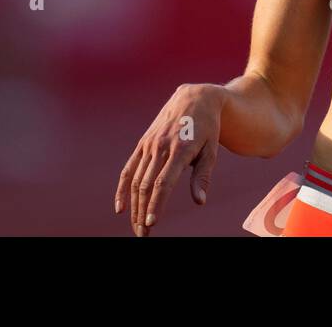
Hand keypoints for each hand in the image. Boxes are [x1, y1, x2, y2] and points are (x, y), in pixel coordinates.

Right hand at [115, 83, 224, 235]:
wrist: (196, 98)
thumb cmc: (208, 128)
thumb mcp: (211, 150)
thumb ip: (203, 176)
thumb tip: (200, 201)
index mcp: (180, 149)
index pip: (163, 182)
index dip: (156, 204)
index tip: (152, 223)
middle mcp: (161, 147)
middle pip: (147, 186)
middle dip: (143, 212)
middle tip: (144, 234)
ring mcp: (149, 145)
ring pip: (136, 180)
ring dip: (134, 206)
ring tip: (137, 226)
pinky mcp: (143, 143)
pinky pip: (129, 169)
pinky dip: (123, 189)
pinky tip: (121, 207)